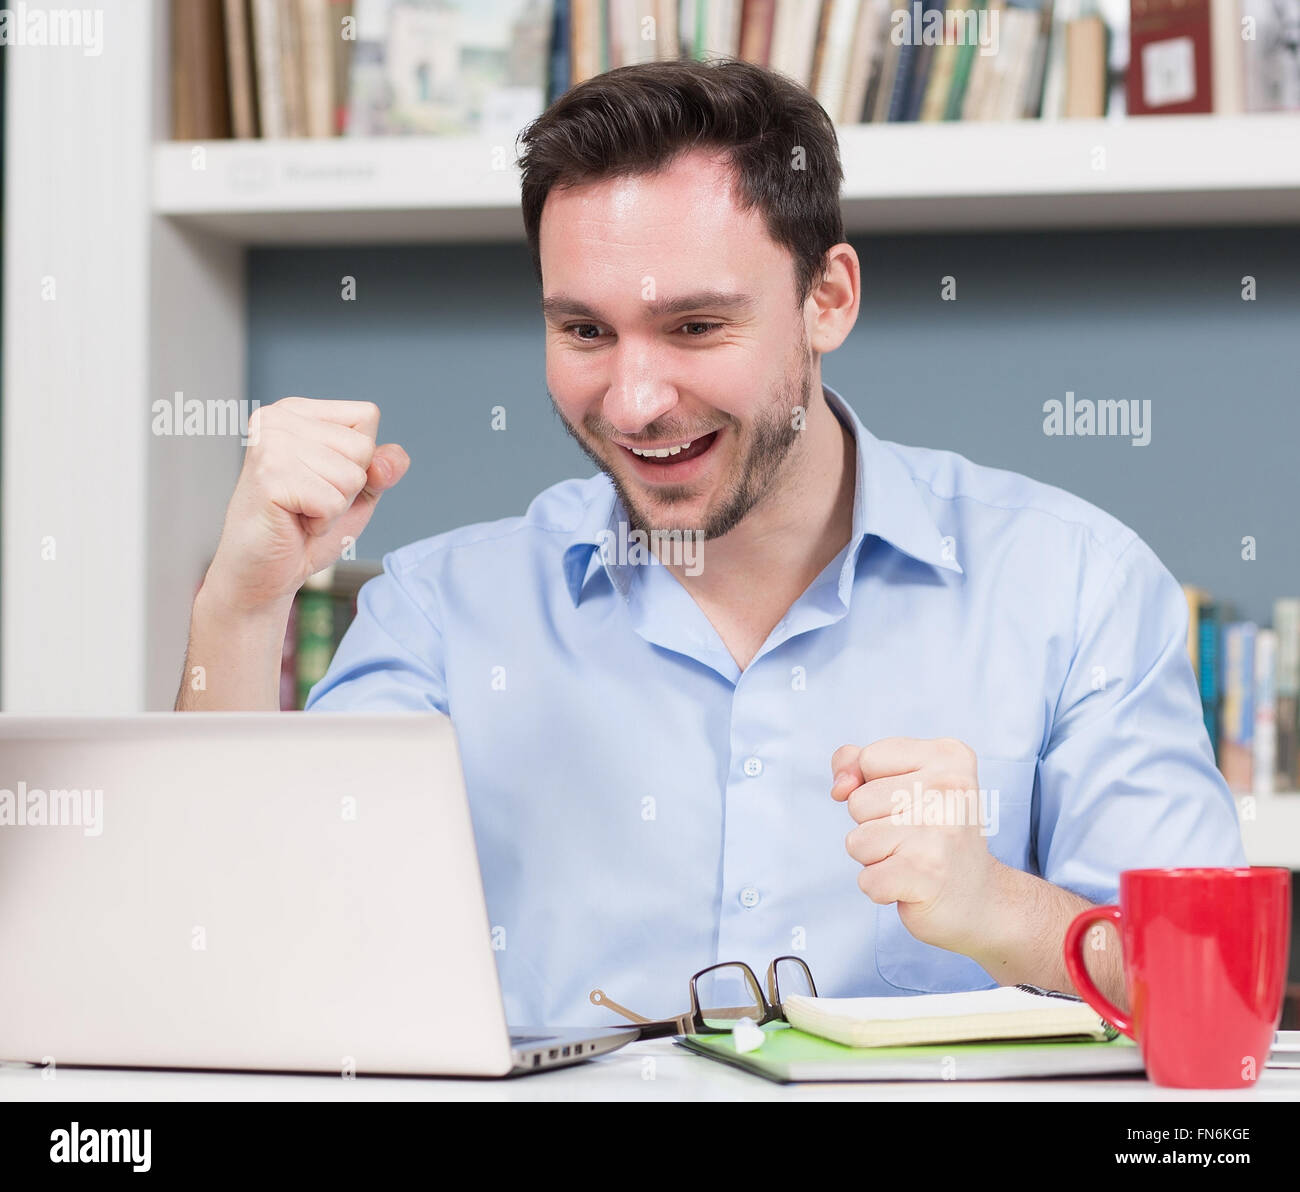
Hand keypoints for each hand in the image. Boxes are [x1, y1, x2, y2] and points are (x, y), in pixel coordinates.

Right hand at [202, 397, 408, 612]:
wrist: (264, 571)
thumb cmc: (305, 528)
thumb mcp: (358, 491)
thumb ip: (383, 468)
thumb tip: (390, 461)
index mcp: (296, 411)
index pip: (366, 416)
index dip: (360, 460)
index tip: (322, 479)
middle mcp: (278, 419)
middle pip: (362, 447)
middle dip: (347, 487)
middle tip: (309, 501)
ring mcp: (270, 445)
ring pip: (351, 476)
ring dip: (334, 507)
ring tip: (300, 511)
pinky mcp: (269, 477)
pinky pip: (333, 501)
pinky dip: (323, 522)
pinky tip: (294, 522)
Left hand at [831, 737, 1003, 954]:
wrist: (980, 899)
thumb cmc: (931, 834)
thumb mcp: (900, 781)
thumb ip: (856, 763)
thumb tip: (840, 787)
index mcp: (948, 754)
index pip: (867, 759)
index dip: (875, 788)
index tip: (914, 806)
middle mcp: (950, 787)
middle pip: (859, 802)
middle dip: (874, 826)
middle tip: (916, 839)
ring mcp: (941, 830)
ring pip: (858, 841)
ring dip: (877, 859)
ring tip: (914, 859)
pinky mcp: (928, 872)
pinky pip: (867, 880)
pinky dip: (882, 890)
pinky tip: (914, 886)